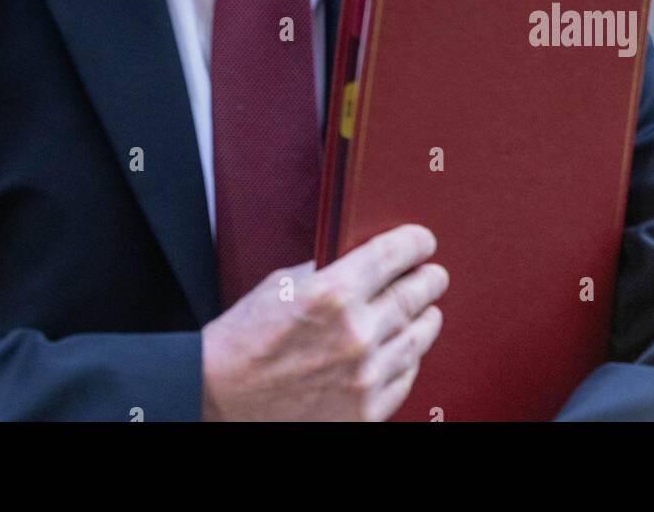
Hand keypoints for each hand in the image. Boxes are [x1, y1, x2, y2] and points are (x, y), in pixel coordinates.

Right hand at [200, 223, 447, 420]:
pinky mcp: (365, 412)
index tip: (424, 242)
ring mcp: (364, 377)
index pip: (393, 255)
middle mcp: (356, 333)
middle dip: (429, 280)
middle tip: (435, 274)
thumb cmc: (244, 338)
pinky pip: (405, 377)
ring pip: (417, 338)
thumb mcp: (281, 286)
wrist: (219, 398)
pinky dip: (410, 358)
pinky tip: (408, 349)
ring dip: (427, 318)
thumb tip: (360, 264)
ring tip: (429, 310)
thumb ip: (325, 273)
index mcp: (333, 292)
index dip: (416, 244)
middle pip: (413, 295)